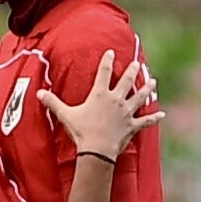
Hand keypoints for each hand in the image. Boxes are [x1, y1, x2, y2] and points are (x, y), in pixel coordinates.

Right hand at [42, 49, 164, 161]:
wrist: (97, 149)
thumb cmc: (82, 131)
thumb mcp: (66, 115)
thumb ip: (53, 103)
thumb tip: (39, 93)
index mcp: (100, 95)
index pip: (104, 73)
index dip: (108, 61)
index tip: (111, 52)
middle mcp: (116, 100)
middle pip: (127, 81)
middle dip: (132, 71)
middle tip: (137, 63)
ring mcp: (126, 112)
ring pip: (140, 97)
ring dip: (147, 89)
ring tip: (153, 81)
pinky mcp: (132, 126)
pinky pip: (146, 121)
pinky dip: (154, 118)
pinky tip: (162, 114)